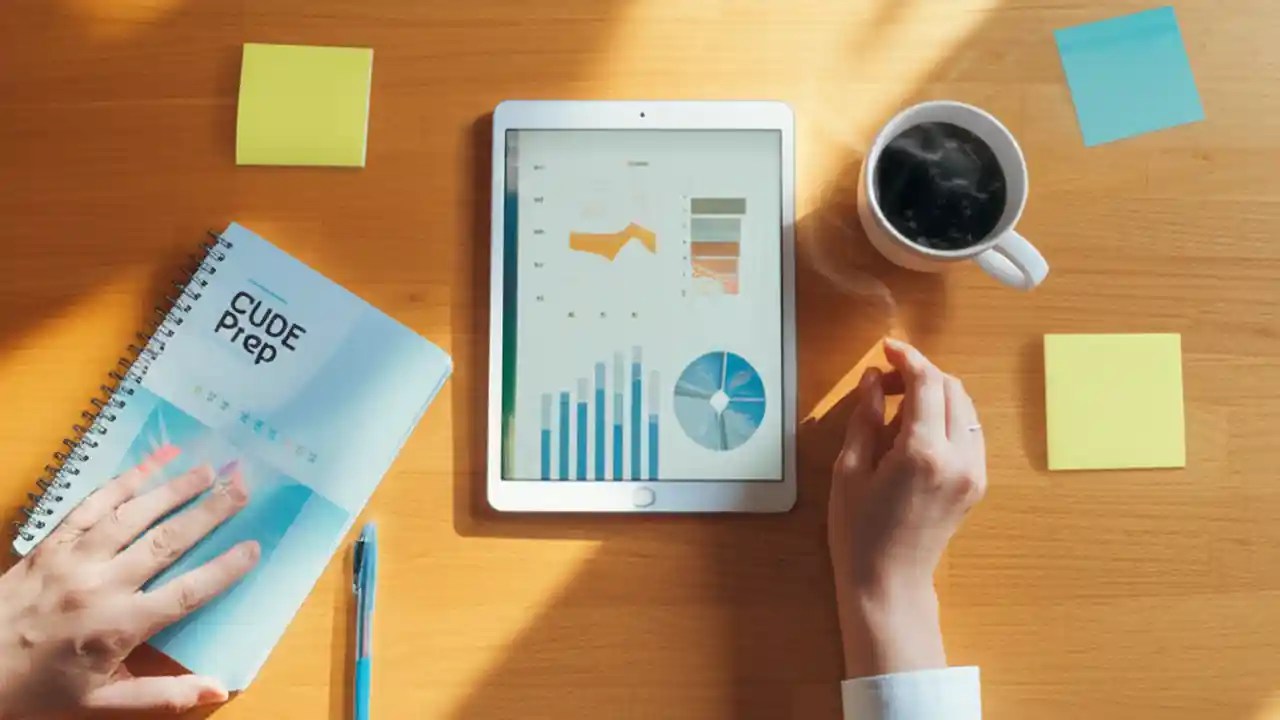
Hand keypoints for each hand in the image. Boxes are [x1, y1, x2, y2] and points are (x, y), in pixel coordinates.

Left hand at [0, 446, 259, 717]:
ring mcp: (73, 560)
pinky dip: (121, 483)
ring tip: (208, 469)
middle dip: (209, 512)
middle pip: (167, 541)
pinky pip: (90, 506)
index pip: (186, 592)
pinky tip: (149, 466)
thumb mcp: (102, 704)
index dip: (224, 569)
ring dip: (172, 489)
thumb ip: (163, 695)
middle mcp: (100, 586)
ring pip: (132, 515)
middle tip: (242, 486)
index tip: (255, 547)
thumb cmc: (39, 691)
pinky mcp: (50, 545)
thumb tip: (220, 687)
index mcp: (118, 626)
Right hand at [827, 338, 986, 676]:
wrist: (889, 583)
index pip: (927, 384)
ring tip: (900, 405)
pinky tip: (918, 430)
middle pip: (952, 390)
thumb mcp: (849, 470)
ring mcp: (974, 471)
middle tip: (887, 381)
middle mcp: (958, 457)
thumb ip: (866, 418)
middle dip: (922, 374)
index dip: (908, 358)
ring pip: (966, 408)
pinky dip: (947, 417)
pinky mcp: (977, 482)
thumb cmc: (858, 531)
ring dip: (937, 394)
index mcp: (923, 452)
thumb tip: (875, 380)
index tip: (886, 349)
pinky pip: (969, 432)